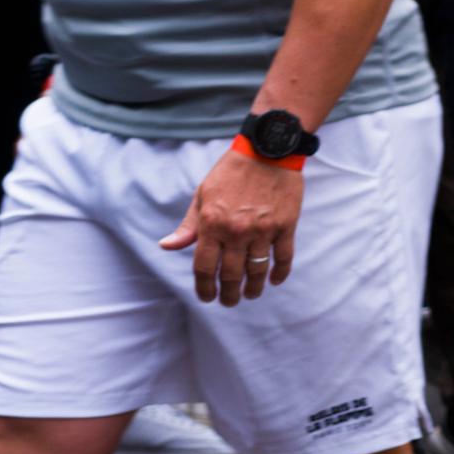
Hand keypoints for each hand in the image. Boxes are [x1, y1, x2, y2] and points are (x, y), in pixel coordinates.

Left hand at [159, 145, 304, 305]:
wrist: (268, 151)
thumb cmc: (230, 173)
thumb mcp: (202, 196)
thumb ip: (188, 226)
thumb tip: (167, 246)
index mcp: (212, 225)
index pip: (205, 268)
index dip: (205, 288)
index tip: (207, 298)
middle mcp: (237, 232)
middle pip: (231, 274)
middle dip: (229, 294)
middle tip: (230, 302)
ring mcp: (263, 230)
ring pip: (257, 270)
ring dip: (253, 288)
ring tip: (250, 295)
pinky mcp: (286, 225)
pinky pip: (284, 256)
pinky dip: (280, 272)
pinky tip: (275, 280)